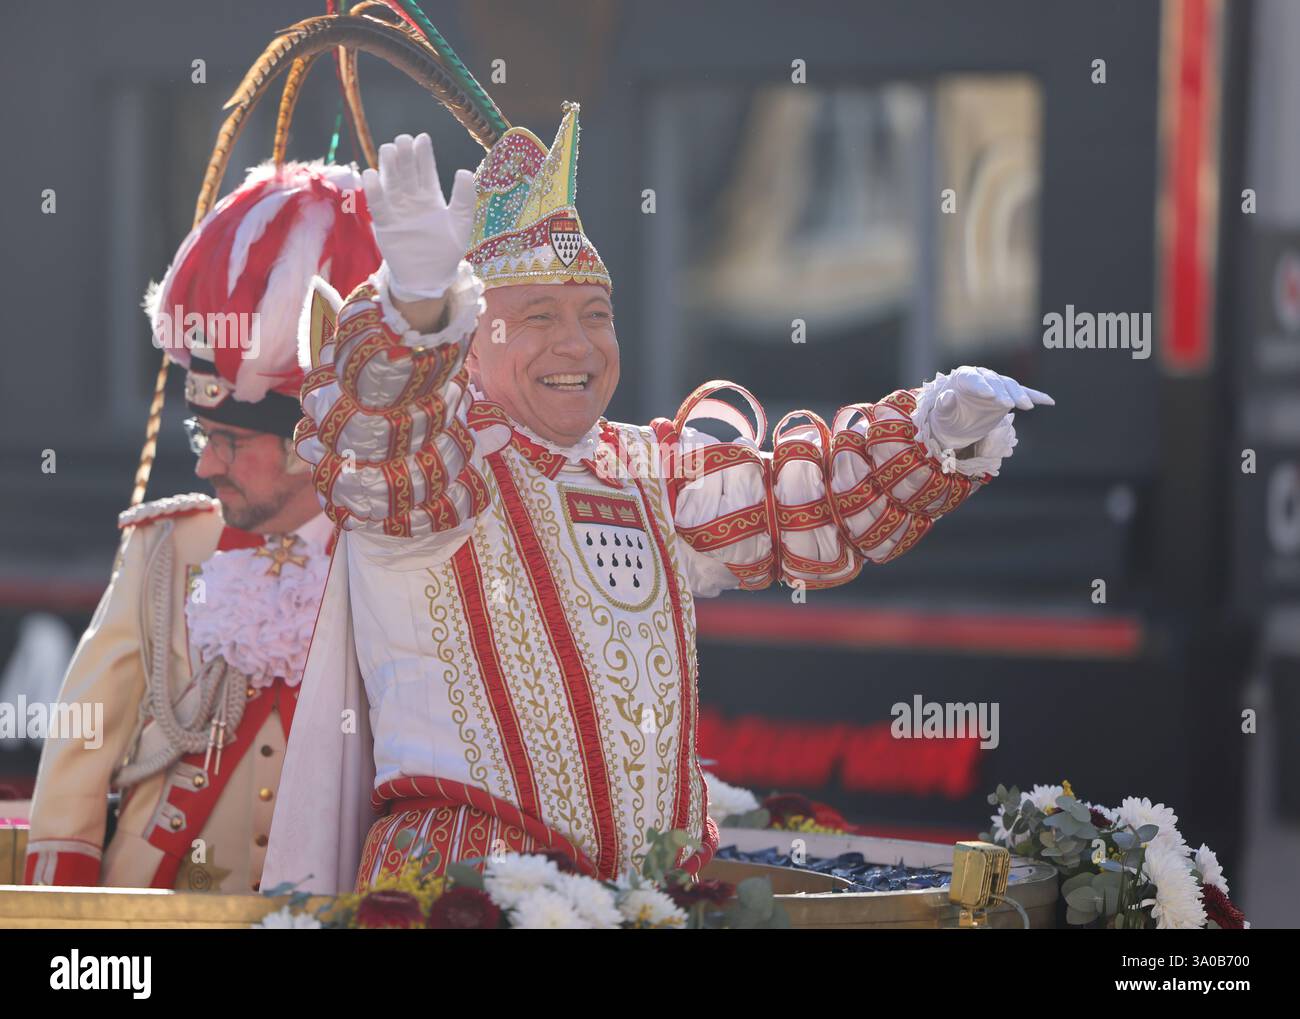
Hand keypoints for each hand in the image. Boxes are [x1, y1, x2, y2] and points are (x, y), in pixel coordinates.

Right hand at [362, 132, 475, 301]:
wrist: (430, 277)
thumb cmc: (447, 251)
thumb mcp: (461, 224)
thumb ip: (464, 199)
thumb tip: (463, 171)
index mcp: (432, 198)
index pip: (426, 171)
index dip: (423, 155)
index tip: (421, 138)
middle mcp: (413, 200)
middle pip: (407, 172)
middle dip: (404, 156)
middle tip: (402, 140)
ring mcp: (398, 211)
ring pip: (392, 184)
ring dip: (389, 167)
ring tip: (388, 150)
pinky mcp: (386, 224)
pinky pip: (379, 205)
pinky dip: (375, 191)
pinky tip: (371, 174)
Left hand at [926, 366, 1053, 449]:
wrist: (955, 425)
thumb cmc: (946, 417)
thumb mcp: (942, 415)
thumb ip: (944, 405)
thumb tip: (948, 395)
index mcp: (963, 377)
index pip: (973, 379)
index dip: (981, 386)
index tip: (990, 396)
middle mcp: (982, 377)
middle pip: (995, 382)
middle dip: (1003, 392)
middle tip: (1010, 405)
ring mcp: (997, 386)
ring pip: (1010, 386)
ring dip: (1020, 395)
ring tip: (1027, 406)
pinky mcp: (1008, 396)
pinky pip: (1024, 393)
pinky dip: (1036, 396)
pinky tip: (1049, 401)